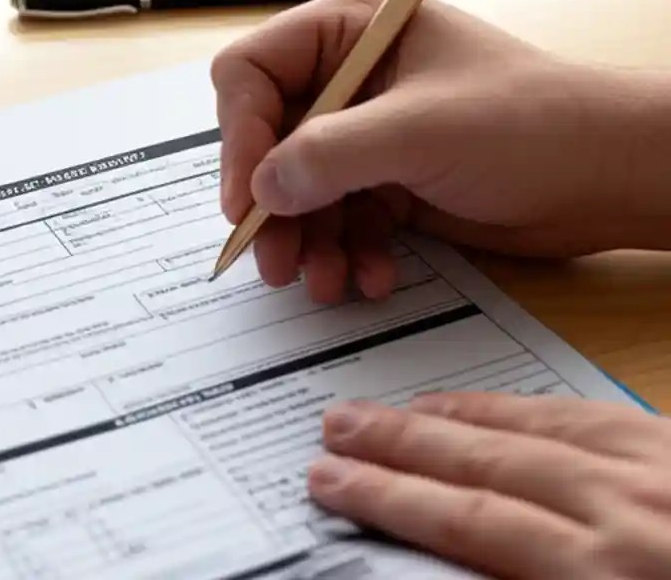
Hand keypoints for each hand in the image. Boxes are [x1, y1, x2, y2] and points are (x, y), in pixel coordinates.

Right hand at [212, 0, 670, 302]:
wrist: (610, 178)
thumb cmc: (534, 126)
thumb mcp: (421, 132)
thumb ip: (330, 156)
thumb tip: (261, 190)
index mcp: (352, 29)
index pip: (253, 73)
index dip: (240, 136)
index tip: (246, 200)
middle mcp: (349, 74)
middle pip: (268, 139)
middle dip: (274, 205)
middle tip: (276, 262)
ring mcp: (367, 128)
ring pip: (299, 189)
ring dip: (309, 241)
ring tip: (326, 282)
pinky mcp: (386, 176)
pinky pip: (338, 217)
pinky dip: (345, 250)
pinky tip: (369, 276)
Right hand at [307, 393, 670, 578]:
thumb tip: (439, 558)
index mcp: (606, 573)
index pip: (470, 522)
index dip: (390, 500)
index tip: (331, 481)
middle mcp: (630, 508)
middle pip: (489, 462)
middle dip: (401, 443)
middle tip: (338, 425)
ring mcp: (664, 469)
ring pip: (538, 426)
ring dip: (458, 416)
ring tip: (399, 411)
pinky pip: (596, 412)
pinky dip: (535, 406)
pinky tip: (503, 407)